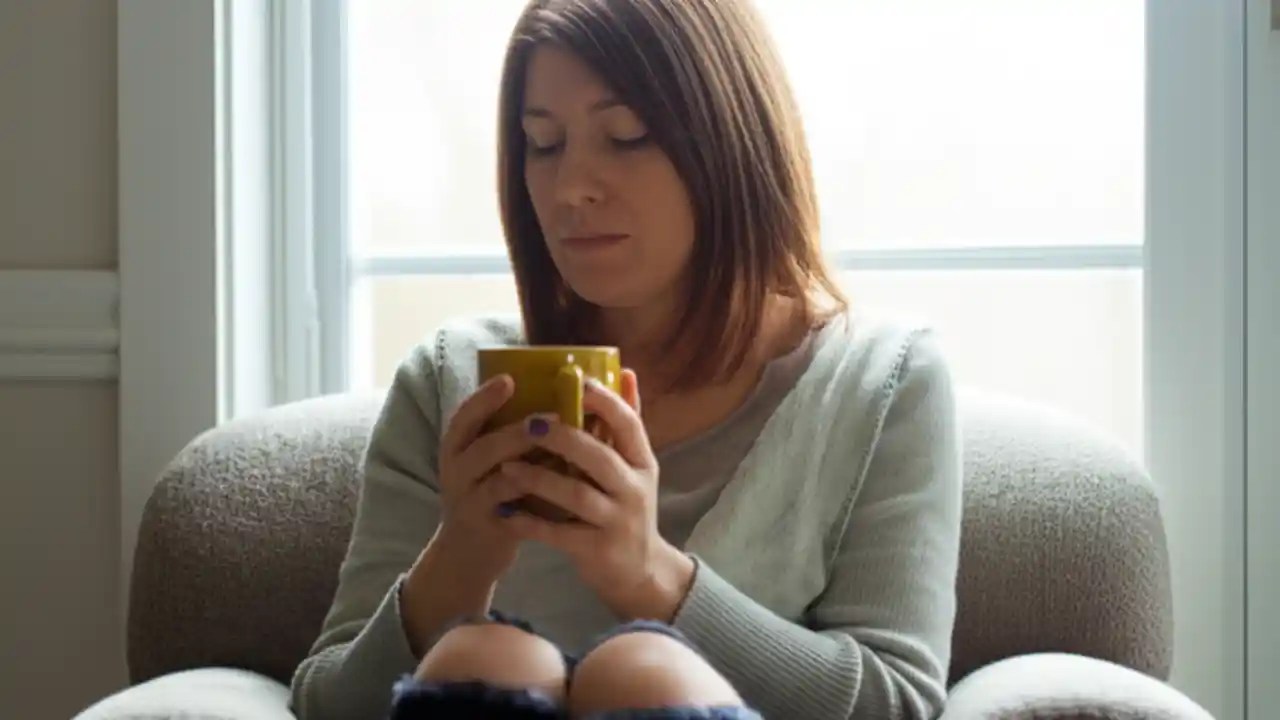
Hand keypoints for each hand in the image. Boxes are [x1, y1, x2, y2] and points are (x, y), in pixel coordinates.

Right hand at [402, 374, 536, 652]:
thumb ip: (510, 434)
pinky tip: (563, 486)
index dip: (484, 398)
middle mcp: (456, 472)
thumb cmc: (490, 494)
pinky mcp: (488, 527)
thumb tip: (555, 399)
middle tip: (553, 417)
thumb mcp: (488, 461)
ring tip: (562, 451)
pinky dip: (539, 496)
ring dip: (533, 463)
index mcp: (456, 447)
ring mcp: (469, 501)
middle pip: (482, 446)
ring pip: (500, 478)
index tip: (509, 380)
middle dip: (518, 430)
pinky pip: (515, 510)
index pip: (463, 417)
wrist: (468, 553)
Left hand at [494, 370, 695, 621]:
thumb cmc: (628, 508)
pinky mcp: (598, 550)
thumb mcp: (635, 468)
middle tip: (528, 422)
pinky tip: (506, 513)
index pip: (628, 423)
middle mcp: (634, 489)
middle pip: (598, 457)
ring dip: (538, 478)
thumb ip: (627, 424)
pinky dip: (530, 523)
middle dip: (562, 437)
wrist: (641, 572)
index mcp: (643, 462)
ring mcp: (617, 521)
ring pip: (576, 494)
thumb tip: (627, 371)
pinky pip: (559, 533)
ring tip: (506, 467)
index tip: (576, 381)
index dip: (604, 401)